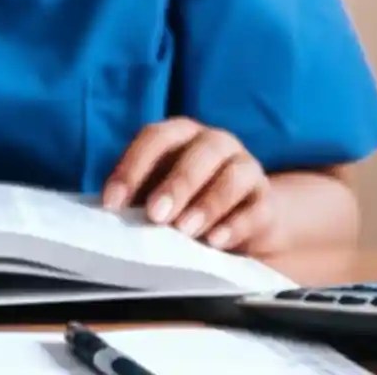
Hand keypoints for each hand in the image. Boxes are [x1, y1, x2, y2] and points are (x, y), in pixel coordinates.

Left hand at [101, 118, 278, 253]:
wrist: (239, 220)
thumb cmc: (182, 203)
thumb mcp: (155, 196)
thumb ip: (136, 201)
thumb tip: (110, 219)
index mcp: (180, 134)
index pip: (155, 138)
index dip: (132, 168)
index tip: (112, 203)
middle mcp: (215, 142)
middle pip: (198, 153)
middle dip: (176, 184)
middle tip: (155, 214)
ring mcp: (245, 167)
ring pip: (233, 175)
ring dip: (208, 203)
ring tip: (185, 230)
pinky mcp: (266, 199)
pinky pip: (256, 208)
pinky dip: (236, 225)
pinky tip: (216, 242)